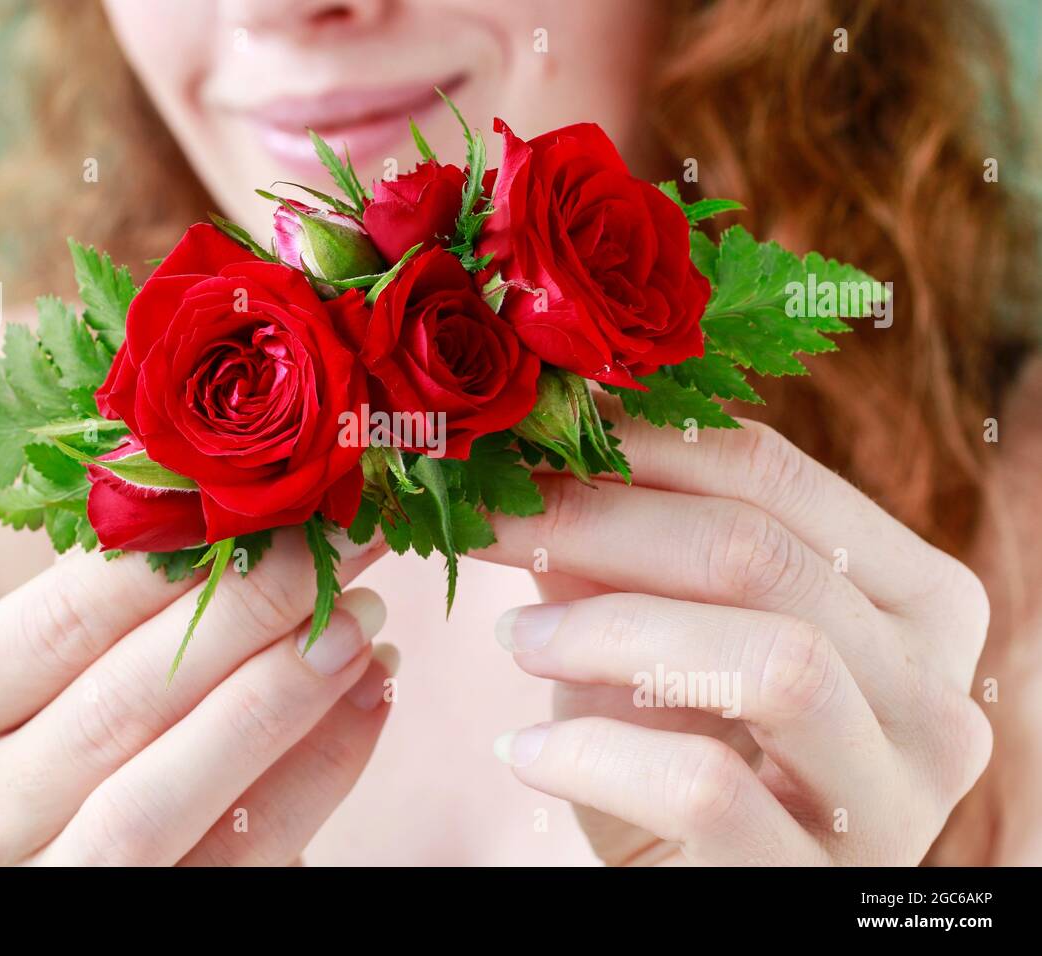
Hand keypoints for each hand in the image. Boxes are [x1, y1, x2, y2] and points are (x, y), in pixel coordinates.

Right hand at [0, 531, 393, 865]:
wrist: (60, 861)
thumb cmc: (50, 744)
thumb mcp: (41, 676)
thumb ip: (109, 610)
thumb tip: (244, 507)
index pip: (61, 622)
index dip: (177, 553)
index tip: (271, 493)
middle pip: (125, 700)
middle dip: (249, 609)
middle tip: (342, 543)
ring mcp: (49, 889)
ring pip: (167, 792)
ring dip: (282, 694)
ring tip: (361, 619)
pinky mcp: (148, 928)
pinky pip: (241, 855)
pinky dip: (319, 771)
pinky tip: (372, 694)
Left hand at [478, 412, 992, 864]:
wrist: (697, 887)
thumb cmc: (678, 754)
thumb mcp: (656, 636)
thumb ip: (620, 548)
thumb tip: (538, 438)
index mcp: (915, 601)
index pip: (773, 474)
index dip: (633, 444)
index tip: (525, 443)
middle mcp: (936, 695)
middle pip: (764, 556)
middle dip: (600, 521)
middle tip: (493, 518)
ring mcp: (895, 802)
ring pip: (774, 662)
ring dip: (609, 632)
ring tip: (516, 640)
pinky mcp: (818, 885)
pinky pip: (706, 788)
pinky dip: (591, 755)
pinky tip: (524, 754)